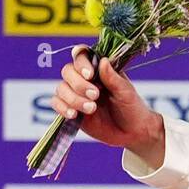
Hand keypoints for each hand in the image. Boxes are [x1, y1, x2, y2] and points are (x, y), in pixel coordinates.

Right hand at [52, 44, 163, 163]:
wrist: (132, 132)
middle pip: (68, 71)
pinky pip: (56, 103)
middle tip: (95, 95)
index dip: (81, 62)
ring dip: (74, 98)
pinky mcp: (70, 109)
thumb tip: (102, 60)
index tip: (90, 75)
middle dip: (79, 84)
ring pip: (61, 88)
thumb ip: (113, 78)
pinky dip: (62, 108)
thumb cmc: (132, 108)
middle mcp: (84, 79)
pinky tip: (74, 114)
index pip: (82, 56)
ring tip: (91, 109)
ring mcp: (76, 94)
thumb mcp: (126, 93)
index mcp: (99, 70)